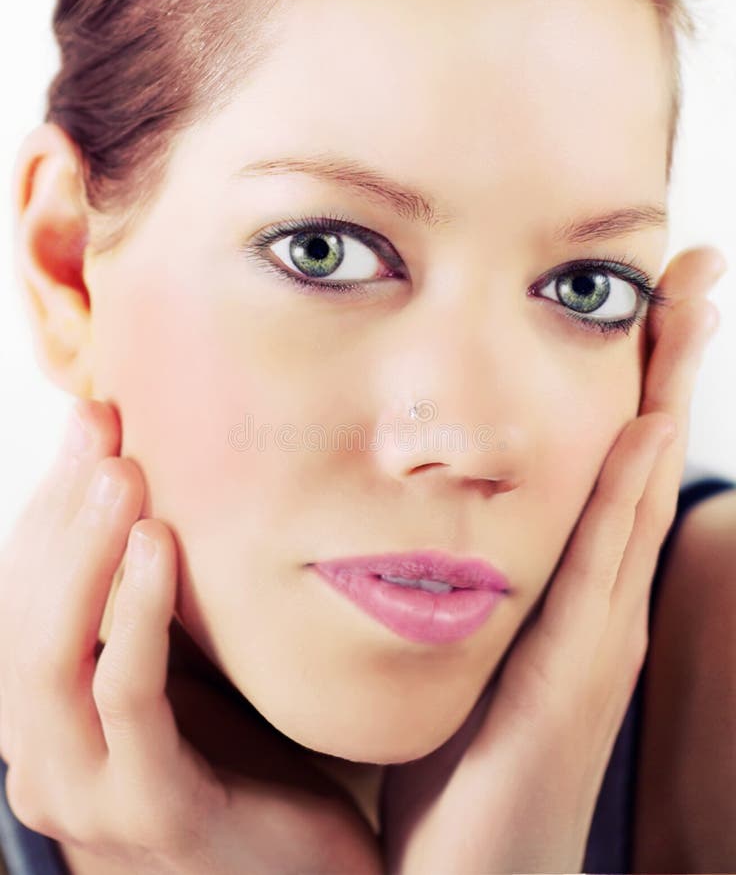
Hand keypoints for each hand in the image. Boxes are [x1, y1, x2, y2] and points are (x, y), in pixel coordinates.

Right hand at [0, 399, 381, 874]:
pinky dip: (134, 620)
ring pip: (49, 659)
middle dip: (57, 513)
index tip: (93, 420)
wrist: (306, 874)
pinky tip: (156, 551)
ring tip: (121, 475)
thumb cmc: (248, 762)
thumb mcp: (189, 665)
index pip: (26, 594)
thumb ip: (160, 597)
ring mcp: (87, 793)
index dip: (51, 503)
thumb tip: (163, 492)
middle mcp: (44, 756)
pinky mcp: (151, 813)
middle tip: (100, 427)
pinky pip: (127, 704)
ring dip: (80, 556)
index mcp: (49, 716)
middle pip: (22, 616)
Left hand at [379, 246, 726, 874]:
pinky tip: (638, 427)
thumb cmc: (459, 769)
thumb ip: (466, 593)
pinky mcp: (571, 676)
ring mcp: (597, 637)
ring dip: (664, 397)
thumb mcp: (465, 659)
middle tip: (690, 271)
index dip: (638, 383)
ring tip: (684, 307)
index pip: (613, 467)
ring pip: (636, 492)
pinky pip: (602, 567)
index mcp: (575, 596)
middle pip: (643, 457)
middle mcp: (601, 603)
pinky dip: (625, 494)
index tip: (644, 302)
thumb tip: (430, 530)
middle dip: (669, 362)